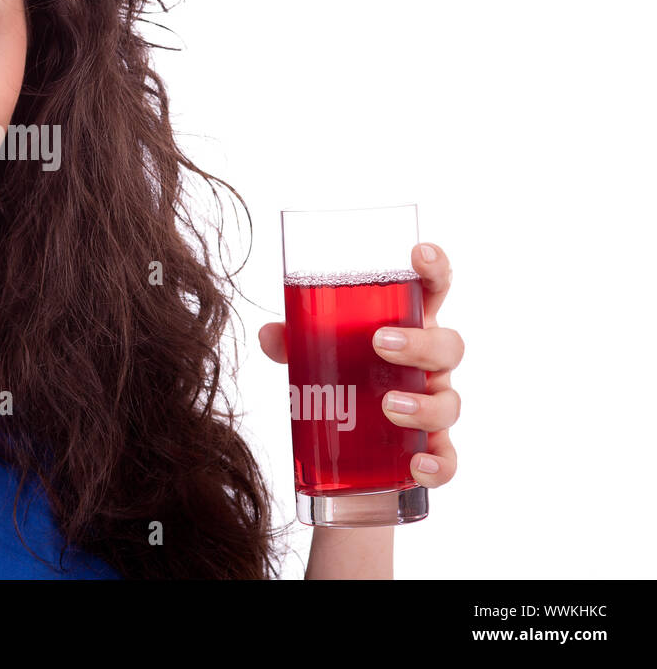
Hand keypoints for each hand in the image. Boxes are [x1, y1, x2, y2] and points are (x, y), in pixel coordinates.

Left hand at [258, 242, 461, 486]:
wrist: (351, 438)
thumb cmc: (345, 374)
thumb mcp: (316, 352)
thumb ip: (294, 339)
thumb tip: (269, 335)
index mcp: (408, 327)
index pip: (433, 290)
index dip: (435, 268)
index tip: (419, 252)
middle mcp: (430, 364)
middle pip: (449, 346)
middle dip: (420, 343)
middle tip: (379, 343)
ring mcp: (435, 404)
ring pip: (451, 402)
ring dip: (423, 405)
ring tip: (388, 407)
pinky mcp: (433, 447)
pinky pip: (449, 458)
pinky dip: (439, 465)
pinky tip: (417, 467)